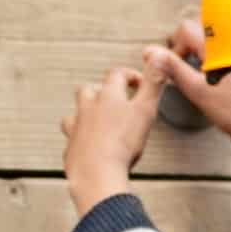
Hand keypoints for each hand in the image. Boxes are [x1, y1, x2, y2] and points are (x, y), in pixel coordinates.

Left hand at [60, 61, 159, 214]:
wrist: (97, 174)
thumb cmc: (122, 144)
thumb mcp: (146, 110)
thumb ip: (153, 83)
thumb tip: (158, 57)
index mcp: (108, 96)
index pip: (117, 74)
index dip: (130, 76)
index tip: (140, 83)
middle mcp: (88, 108)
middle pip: (89, 90)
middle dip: (101, 91)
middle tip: (115, 100)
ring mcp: (76, 129)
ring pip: (75, 114)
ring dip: (86, 114)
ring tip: (98, 121)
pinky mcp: (71, 150)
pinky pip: (73, 141)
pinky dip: (80, 141)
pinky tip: (89, 148)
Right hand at [144, 17, 230, 146]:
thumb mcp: (199, 92)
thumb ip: (174, 69)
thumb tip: (150, 53)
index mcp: (218, 44)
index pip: (185, 29)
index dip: (176, 47)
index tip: (179, 65)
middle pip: (202, 27)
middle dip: (193, 44)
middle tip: (193, 67)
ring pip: (220, 33)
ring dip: (210, 46)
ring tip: (212, 70)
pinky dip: (228, 50)